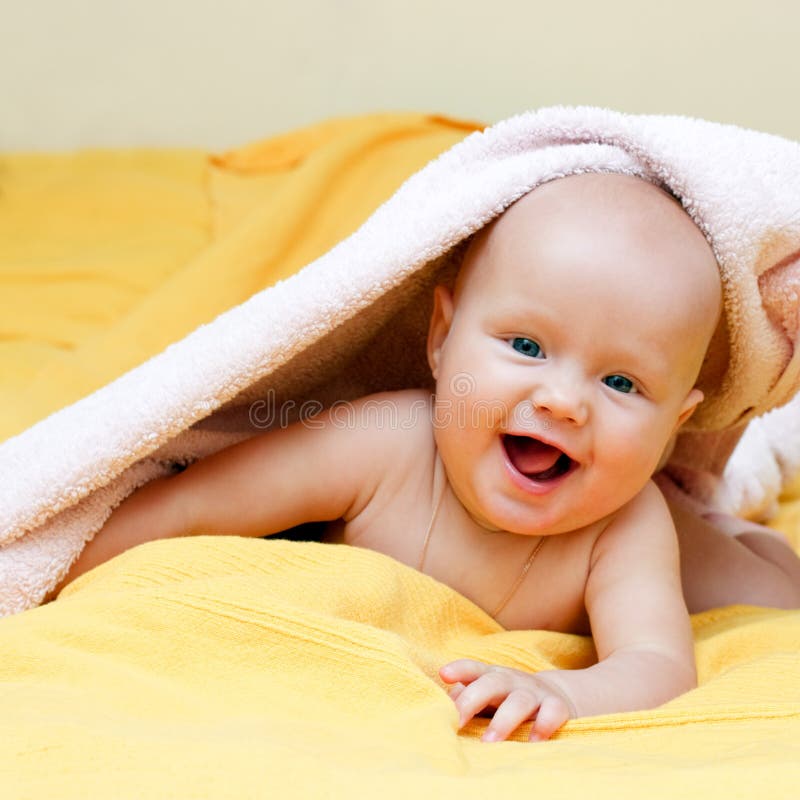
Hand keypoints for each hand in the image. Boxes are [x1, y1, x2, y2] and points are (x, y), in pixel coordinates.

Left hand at [439, 659, 575, 741]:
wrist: (556, 696)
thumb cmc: (509, 699)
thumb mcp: (488, 695)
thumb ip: (465, 699)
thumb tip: (442, 707)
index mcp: (492, 676)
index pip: (473, 668)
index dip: (459, 669)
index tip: (444, 674)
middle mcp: (512, 680)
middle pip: (492, 683)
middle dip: (473, 699)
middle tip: (458, 721)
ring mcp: (535, 692)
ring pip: (519, 701)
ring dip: (503, 721)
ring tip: (489, 742)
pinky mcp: (558, 705)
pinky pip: (552, 712)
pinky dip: (544, 725)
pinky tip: (533, 742)